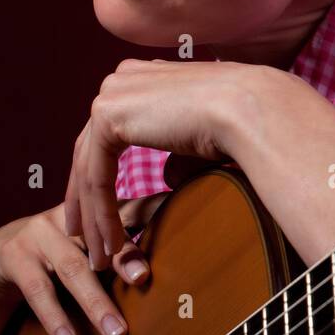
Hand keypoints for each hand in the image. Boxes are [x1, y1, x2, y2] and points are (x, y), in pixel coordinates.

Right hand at [0, 194, 167, 334]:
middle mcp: (69, 217)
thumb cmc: (59, 255)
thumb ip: (124, 251)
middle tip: (144, 281)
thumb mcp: (90, 247)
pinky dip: (55, 317)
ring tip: (116, 332)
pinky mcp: (15, 256)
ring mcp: (40, 234)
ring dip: (95, 302)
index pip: (128, 211)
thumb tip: (170, 269)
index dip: (153, 210)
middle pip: (102, 240)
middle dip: (124, 260)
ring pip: (73, 269)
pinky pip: (39, 290)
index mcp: (92, 212)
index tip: (176, 212)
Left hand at [63, 59, 260, 271]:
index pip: (110, 133)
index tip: (102, 212)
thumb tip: (166, 173)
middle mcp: (123, 79)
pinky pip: (96, 176)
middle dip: (85, 200)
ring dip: (94, 217)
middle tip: (85, 237)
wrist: (249, 109)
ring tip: (100, 256)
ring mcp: (111, 94)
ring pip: (90, 168)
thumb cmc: (242, 122)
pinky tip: (112, 243)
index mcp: (144, 78)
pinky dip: (102, 213)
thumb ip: (177, 153)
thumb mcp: (200, 138)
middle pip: (90, 150)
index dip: (102, 176)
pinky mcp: (108, 115)